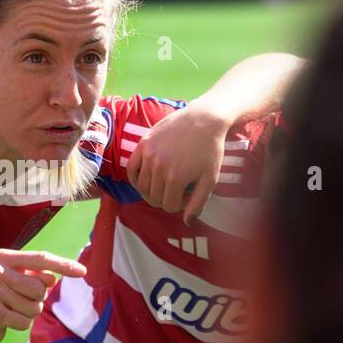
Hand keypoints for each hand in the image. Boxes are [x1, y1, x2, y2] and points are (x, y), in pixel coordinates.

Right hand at [0, 249, 87, 342]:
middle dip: (38, 298)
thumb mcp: (20, 279)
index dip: (63, 265)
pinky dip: (22, 324)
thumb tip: (51, 279)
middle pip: (40, 287)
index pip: (40, 258)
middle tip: (21, 299)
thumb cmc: (3, 295)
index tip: (83, 271)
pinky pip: (25, 322)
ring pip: (34, 307)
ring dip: (29, 313)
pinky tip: (8, 319)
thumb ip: (38, 275)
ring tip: (13, 309)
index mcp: (4, 257)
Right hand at [126, 105, 229, 224]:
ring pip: (142, 187)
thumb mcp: (210, 179)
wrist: (203, 119)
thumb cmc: (210, 149)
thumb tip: (186, 223)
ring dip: (153, 190)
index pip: (168, 206)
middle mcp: (158, 168)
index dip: (179, 204)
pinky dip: (137, 179)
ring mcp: (148, 155)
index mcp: (176, 178)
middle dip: (167, 198)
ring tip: (167, 182)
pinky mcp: (143, 145)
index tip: (189, 194)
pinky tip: (148, 178)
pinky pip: (131, 170)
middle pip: (154, 198)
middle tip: (180, 188)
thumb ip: (198, 203)